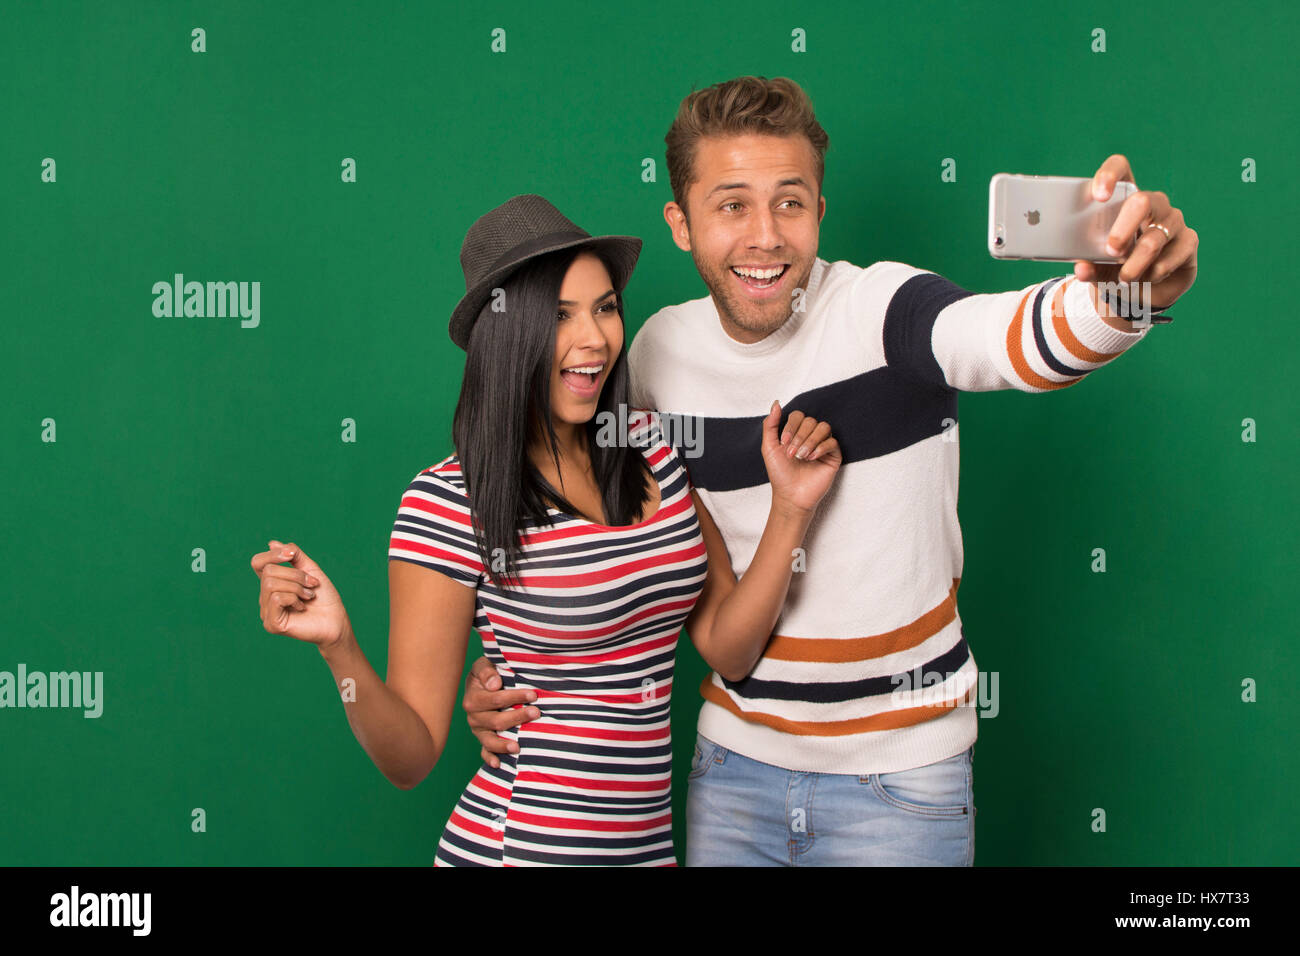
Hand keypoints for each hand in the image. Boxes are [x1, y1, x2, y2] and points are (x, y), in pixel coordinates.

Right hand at [251, 539, 350, 650]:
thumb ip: (294, 556)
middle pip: (268, 571)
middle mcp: (265, 598)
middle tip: (311, 585)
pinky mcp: (272, 624)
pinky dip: (294, 598)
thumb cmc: (324, 597)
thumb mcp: (310, 570)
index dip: (272, 554)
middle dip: (296, 574)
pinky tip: (303, 607)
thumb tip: (272, 543)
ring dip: (297, 587)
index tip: (291, 555)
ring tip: (309, 596)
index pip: (258, 563)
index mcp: (272, 584)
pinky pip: (275, 599)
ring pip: (271, 584)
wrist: (337, 620)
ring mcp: (267, 612)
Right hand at [462, 656, 538, 768]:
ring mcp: (478, 730)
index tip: (533, 694)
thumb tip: (495, 684)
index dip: (514, 697)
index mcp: (473, 698)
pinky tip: (498, 764)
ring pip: (490, 741)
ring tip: (519, 746)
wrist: (482, 684)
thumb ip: (486, 671)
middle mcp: (473, 717)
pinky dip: (490, 758)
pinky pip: (484, 752)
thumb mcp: (483, 665)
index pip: (495, 699)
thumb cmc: (488, 673)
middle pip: (495, 721)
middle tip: (537, 712)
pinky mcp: (483, 740)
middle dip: (517, 717)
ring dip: (504, 744)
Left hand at [760, 401, 842, 515]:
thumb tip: (776, 403)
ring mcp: (822, 445)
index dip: (790, 426)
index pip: (798, 415)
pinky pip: (833, 442)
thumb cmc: (780, 474)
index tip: (783, 443)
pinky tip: (812, 458)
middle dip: (799, 436)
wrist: (790, 495)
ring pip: (824, 427)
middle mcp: (810, 436)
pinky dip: (821, 448)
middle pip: (810, 420)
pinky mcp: (833, 456)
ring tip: (802, 457)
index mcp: (796, 432)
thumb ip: (770, 425)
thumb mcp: (769, 447)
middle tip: (792, 454)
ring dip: (810, 441)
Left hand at [1073, 153, 1198, 310]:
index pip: (1121, 168)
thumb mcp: (1098, 265)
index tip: (1099, 196)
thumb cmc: (1115, 267)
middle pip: (1142, 201)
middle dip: (1124, 228)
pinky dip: (1155, 272)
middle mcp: (1152, 202)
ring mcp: (1173, 219)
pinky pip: (1172, 255)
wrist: (1143, 290)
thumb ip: (1090, 264)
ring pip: (1155, 238)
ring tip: (1124, 278)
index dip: (1110, 175)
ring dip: (1136, 263)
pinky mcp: (1189, 240)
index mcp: (1123, 197)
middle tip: (1111, 250)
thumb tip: (1082, 269)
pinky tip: (1147, 278)